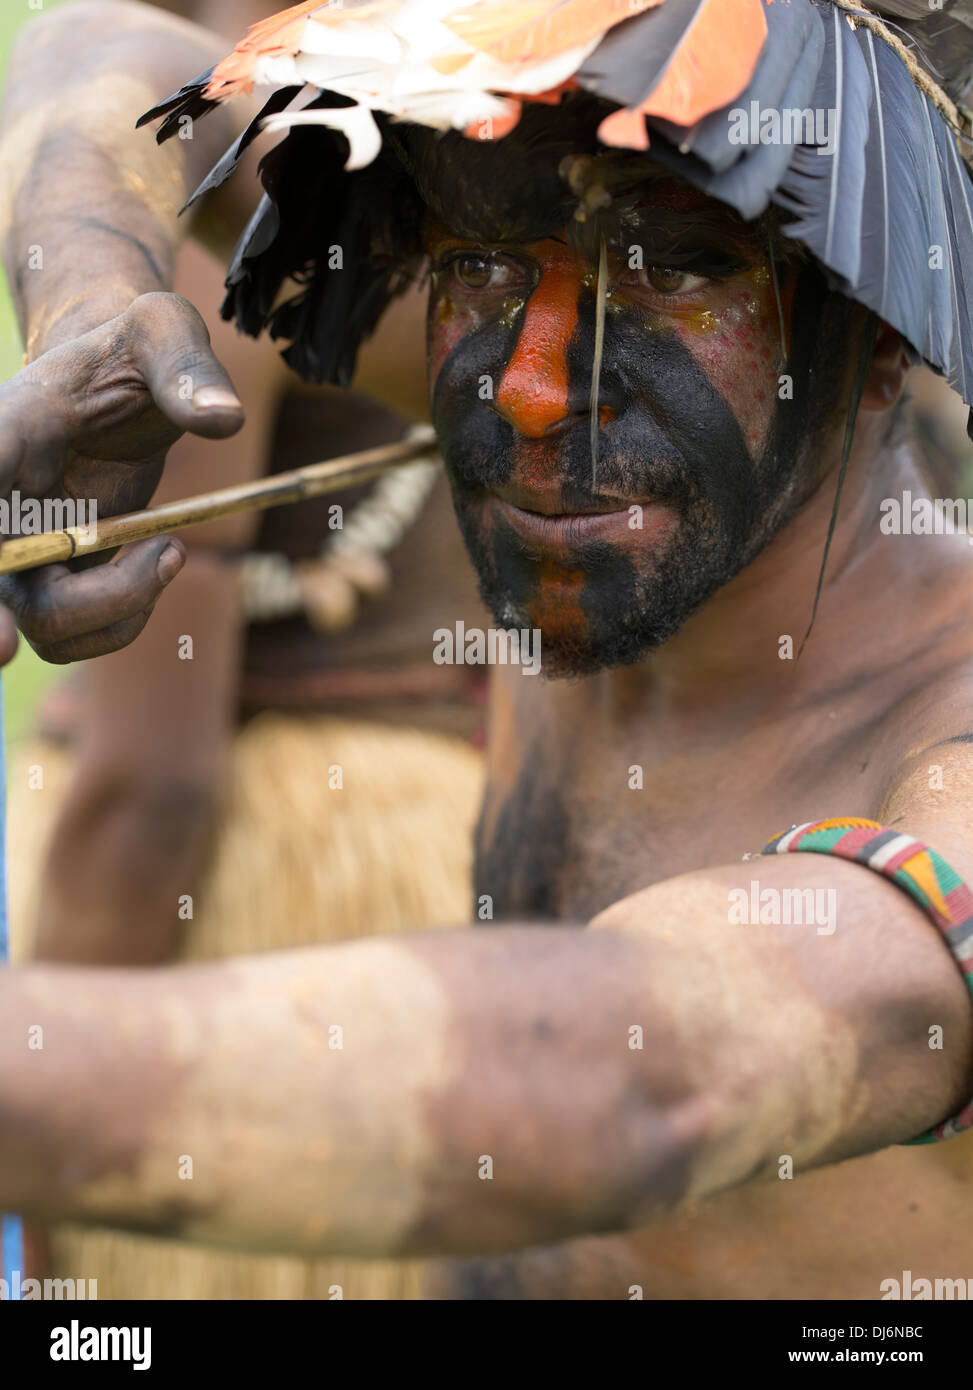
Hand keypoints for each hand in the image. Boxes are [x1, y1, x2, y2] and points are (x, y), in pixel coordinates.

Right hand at [0, 292, 244, 662]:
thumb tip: (225, 417)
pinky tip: (161, 568)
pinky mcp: (56, 574)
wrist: (126, 379)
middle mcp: (2, 496)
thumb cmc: (137, 349)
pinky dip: (121, 620)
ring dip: (110, 611)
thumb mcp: (164, 334)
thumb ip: (186, 369)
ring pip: (35, 617)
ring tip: (171, 552)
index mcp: (8, 429)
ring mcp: (24, 543)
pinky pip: (72, 630)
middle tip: (2, 651)